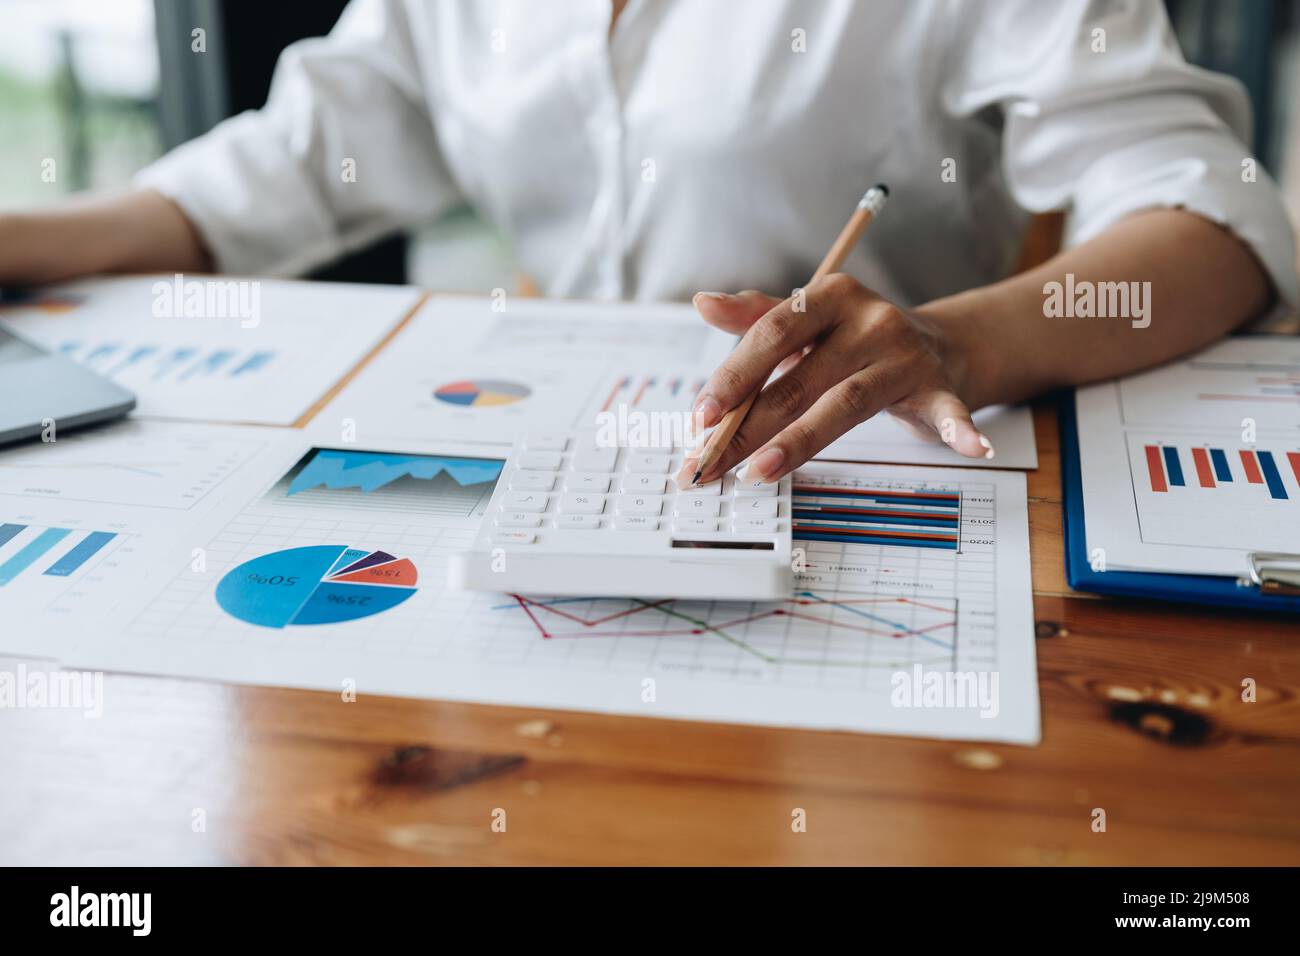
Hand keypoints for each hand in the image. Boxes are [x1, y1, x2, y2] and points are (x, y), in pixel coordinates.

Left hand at [678, 275, 994, 485]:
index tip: (699, 416)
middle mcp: (869, 321)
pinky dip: (958, 429)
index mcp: (830, 296)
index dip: (733, 376)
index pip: (771, 334)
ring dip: (800, 441)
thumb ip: (757, 317)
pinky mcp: (939, 389)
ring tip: (759, 472)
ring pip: (846, 403)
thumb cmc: (856, 337)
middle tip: (711, 463)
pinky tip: (969, 448)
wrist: (940, 343)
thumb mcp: (809, 319)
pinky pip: (948, 412)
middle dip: (748, 427)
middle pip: (800, 379)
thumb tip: (703, 302)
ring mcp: (905, 356)